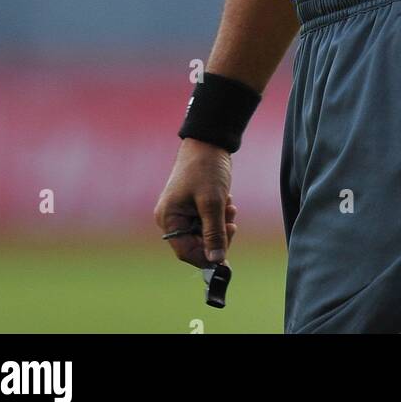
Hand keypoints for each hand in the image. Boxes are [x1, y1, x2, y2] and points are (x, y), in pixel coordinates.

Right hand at [153, 139, 237, 269]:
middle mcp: (172, 217)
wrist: (210, 141)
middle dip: (217, 235)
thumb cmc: (206, 169)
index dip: (205, 256)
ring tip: (229, 207)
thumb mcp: (212, 203)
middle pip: (196, 244)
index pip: (185, 252)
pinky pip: (208, 221)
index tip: (225, 257)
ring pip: (205, 232)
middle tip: (231, 224)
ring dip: (220, 224)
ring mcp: (183, 211)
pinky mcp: (194, 205)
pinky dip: (219, 215)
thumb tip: (216, 260)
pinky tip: (226, 202)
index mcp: (169, 217)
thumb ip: (214, 234)